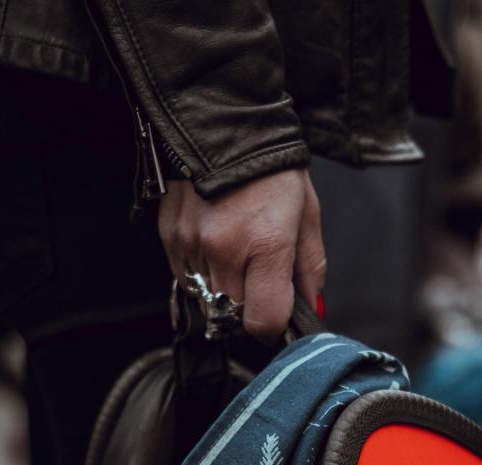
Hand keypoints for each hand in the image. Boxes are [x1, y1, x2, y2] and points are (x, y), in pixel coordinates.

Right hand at [157, 169, 324, 343]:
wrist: (224, 122)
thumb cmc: (272, 168)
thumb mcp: (306, 216)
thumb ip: (309, 270)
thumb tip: (311, 309)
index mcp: (266, 244)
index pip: (263, 321)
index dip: (273, 325)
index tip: (279, 313)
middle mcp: (225, 249)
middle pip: (233, 316)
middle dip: (248, 307)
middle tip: (259, 277)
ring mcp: (193, 244)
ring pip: (208, 300)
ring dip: (223, 290)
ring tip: (236, 253)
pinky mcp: (170, 237)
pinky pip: (186, 280)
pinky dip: (201, 274)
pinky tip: (215, 245)